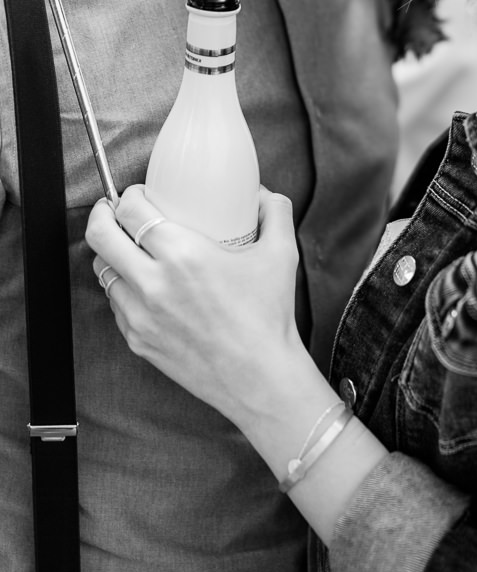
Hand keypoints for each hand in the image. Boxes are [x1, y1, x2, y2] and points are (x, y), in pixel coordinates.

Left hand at [85, 185, 304, 425]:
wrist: (259, 377)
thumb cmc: (269, 318)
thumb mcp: (282, 254)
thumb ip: (275, 213)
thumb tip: (265, 196)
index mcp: (184, 254)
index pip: (131, 211)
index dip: (128, 195)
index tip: (139, 194)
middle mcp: (153, 283)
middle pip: (100, 236)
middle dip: (102, 216)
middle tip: (112, 211)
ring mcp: (140, 315)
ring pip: (102, 272)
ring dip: (111, 254)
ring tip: (127, 249)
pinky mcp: (138, 340)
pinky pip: (116, 304)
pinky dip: (124, 289)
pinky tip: (143, 286)